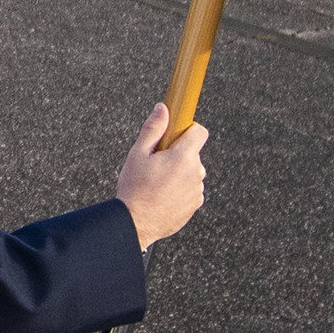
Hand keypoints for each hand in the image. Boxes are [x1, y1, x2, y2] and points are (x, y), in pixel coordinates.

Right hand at [115, 101, 208, 248]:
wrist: (137, 223)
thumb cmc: (135, 189)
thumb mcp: (137, 154)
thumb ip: (153, 129)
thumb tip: (162, 109)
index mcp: (183, 157)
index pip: (199, 131)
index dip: (186, 130)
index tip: (174, 135)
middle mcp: (196, 172)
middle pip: (192, 153)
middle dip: (177, 154)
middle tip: (155, 165)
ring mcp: (197, 189)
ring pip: (191, 172)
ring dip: (179, 173)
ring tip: (156, 184)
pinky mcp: (195, 204)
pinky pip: (191, 189)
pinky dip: (180, 189)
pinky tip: (162, 195)